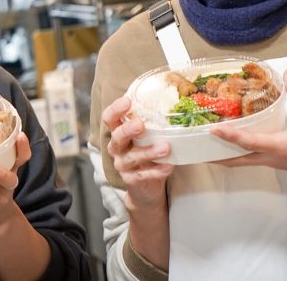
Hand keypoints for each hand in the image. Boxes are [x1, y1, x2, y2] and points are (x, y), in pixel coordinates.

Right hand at [102, 96, 173, 210]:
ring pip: (132, 157)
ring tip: (165, 148)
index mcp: (118, 132)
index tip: (127, 101)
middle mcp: (117, 148)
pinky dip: (156, 171)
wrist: (146, 187)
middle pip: (117, 136)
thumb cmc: (148, 154)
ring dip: (149, 151)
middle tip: (141, 124)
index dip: (115, 109)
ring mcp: (122, 165)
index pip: (109, 118)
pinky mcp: (131, 180)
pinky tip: (168, 167)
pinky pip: (143, 175)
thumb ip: (154, 122)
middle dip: (128, 129)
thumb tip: (176, 99)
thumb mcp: (148, 137)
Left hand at [210, 68, 286, 194]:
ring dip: (227, 152)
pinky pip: (254, 158)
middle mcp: (273, 159)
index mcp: (281, 147)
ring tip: (211, 139)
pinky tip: (238, 139)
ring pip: (244, 161)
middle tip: (199, 142)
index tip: (212, 129)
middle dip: (216, 152)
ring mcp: (276, 164)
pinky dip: (241, 150)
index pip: (248, 142)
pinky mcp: (280, 163)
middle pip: (238, 159)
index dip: (229, 135)